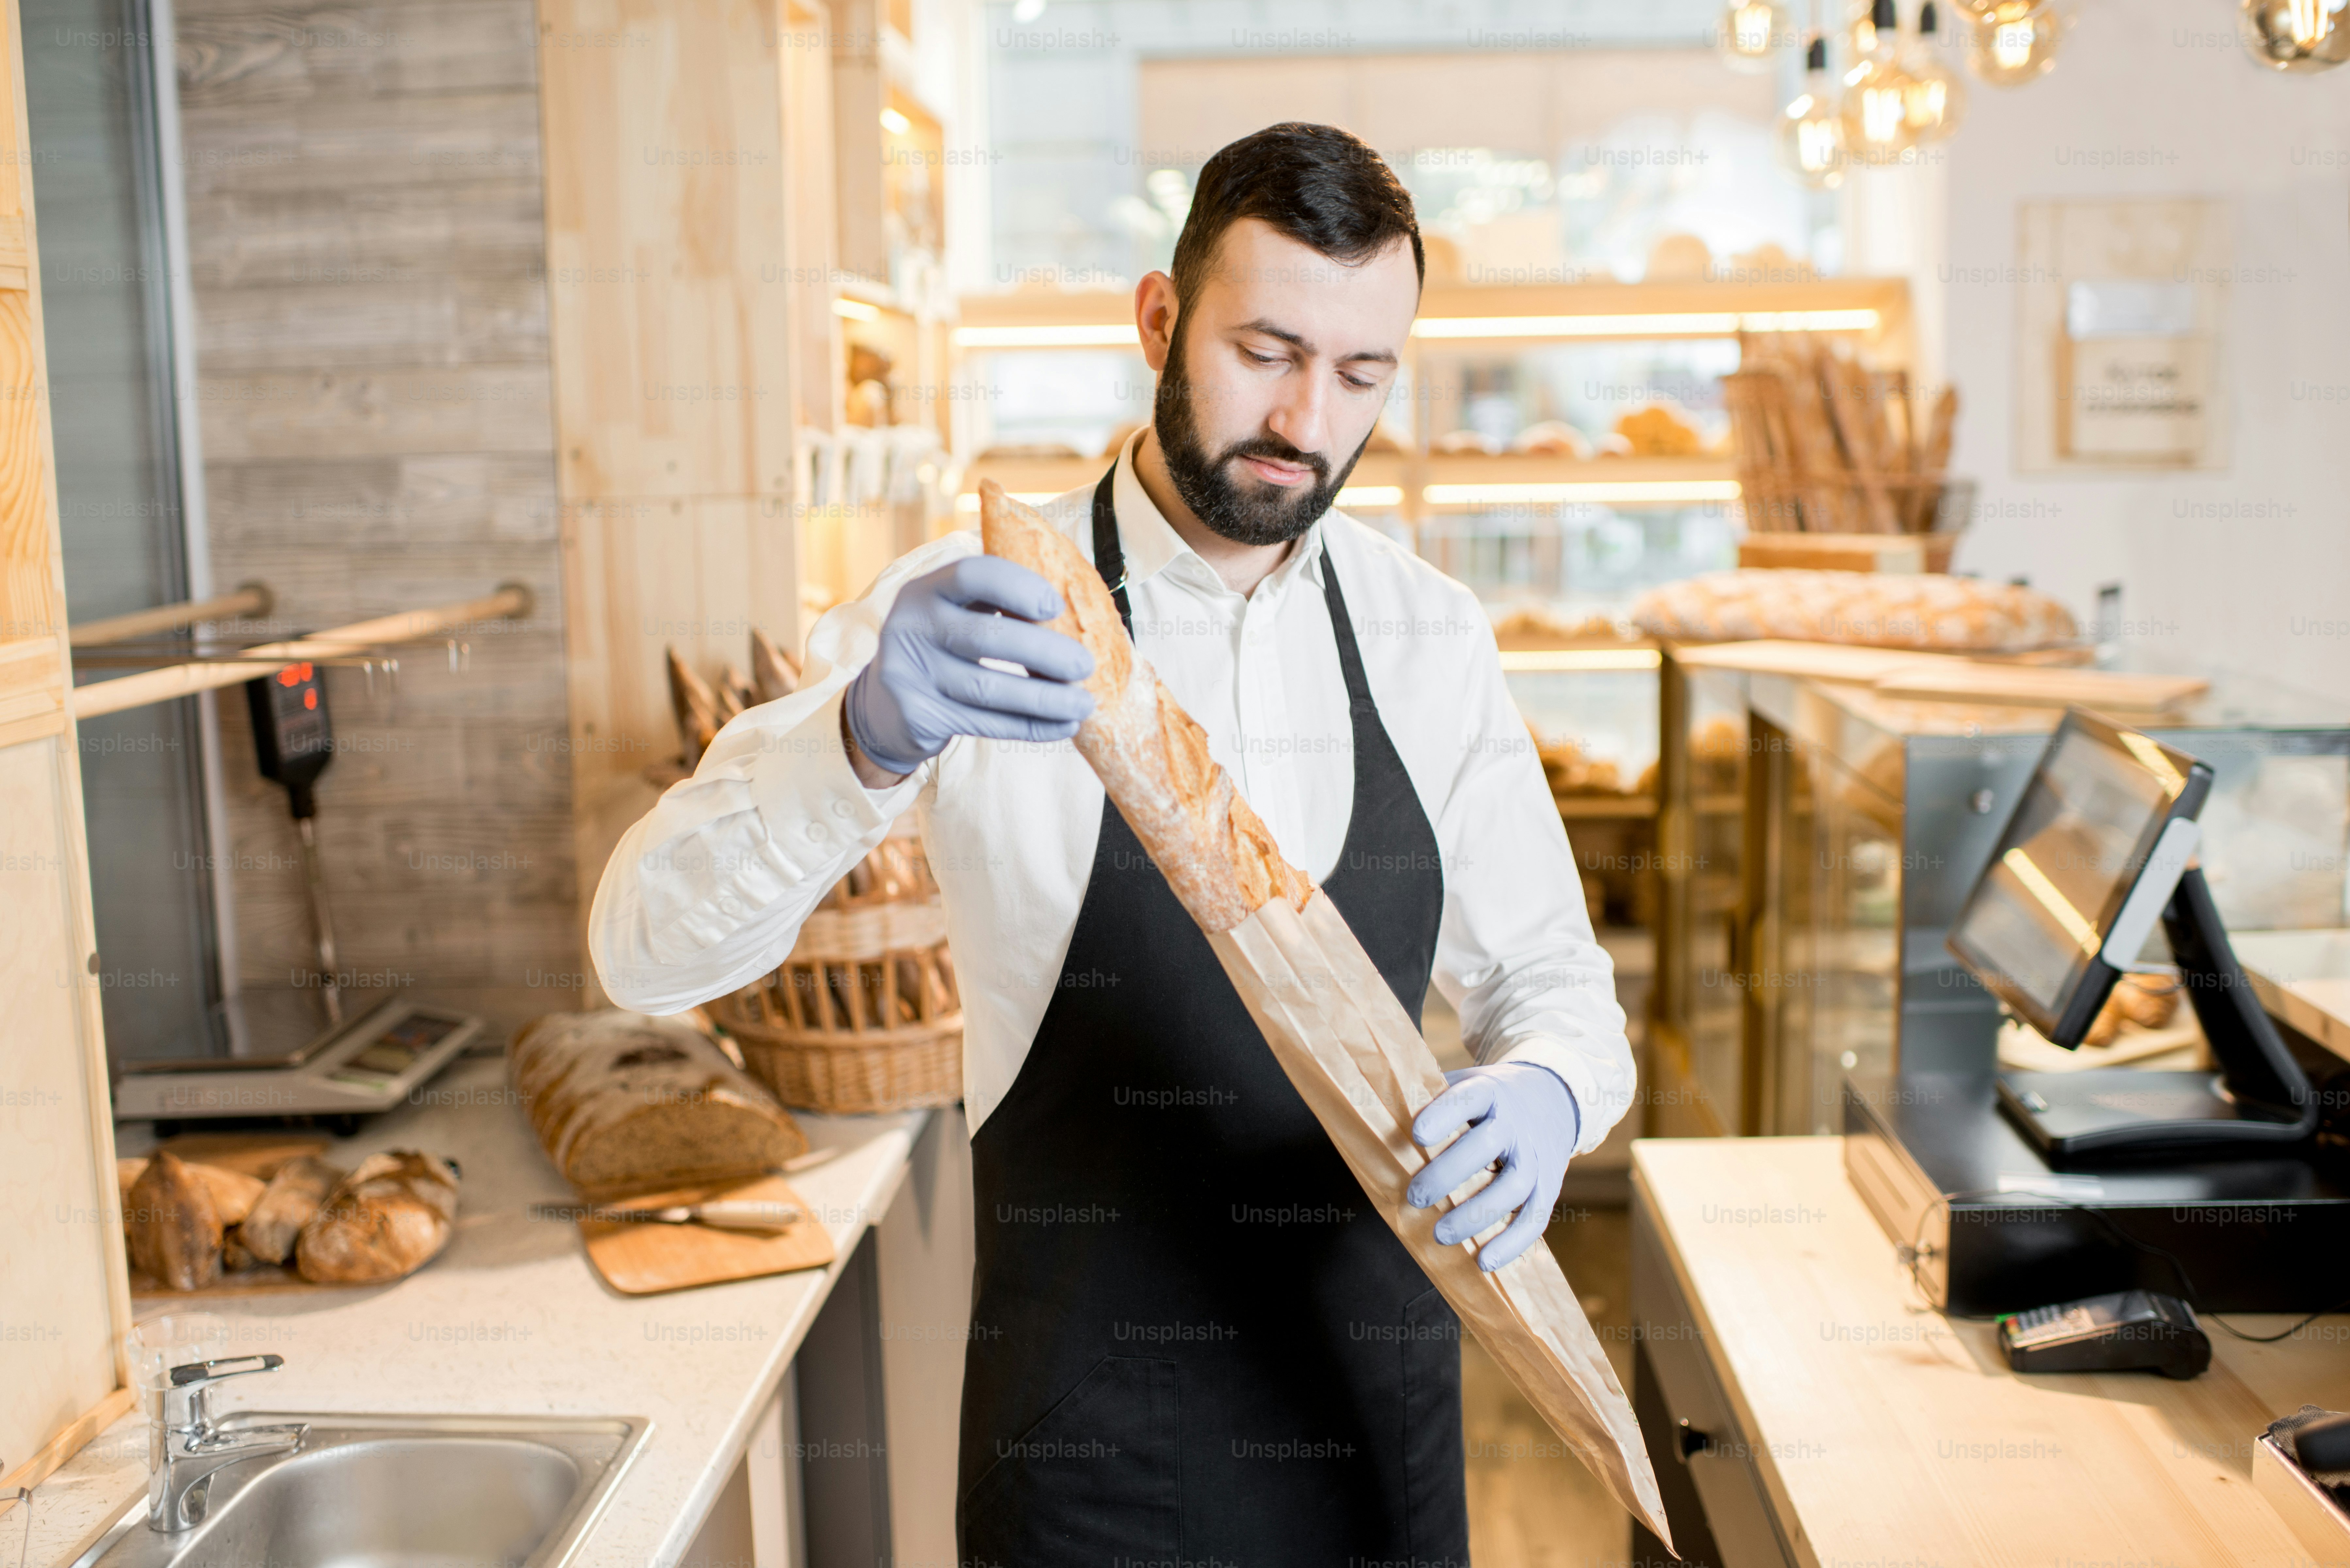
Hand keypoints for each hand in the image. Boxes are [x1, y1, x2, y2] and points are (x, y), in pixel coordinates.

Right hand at [843, 556, 1095, 776]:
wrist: (884, 704)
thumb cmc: (942, 647)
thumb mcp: (955, 612)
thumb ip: (997, 603)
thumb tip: (1075, 614)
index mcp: (926, 589)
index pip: (972, 575)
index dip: (1018, 587)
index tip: (1056, 606)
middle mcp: (911, 626)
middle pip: (986, 637)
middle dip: (1045, 652)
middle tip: (1085, 665)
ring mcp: (910, 673)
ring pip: (988, 689)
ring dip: (1045, 699)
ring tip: (1085, 704)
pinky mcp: (919, 715)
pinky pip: (985, 723)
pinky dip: (1030, 726)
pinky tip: (1063, 726)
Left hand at [1406, 1063, 1579, 1271]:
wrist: (1551, 1100)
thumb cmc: (1487, 1101)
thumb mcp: (1465, 1084)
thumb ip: (1428, 1096)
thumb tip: (1374, 1114)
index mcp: (1489, 1092)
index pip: (1469, 1098)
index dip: (1445, 1115)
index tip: (1417, 1135)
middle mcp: (1515, 1123)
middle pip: (1486, 1146)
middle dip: (1448, 1173)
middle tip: (1415, 1197)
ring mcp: (1535, 1156)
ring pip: (1513, 1187)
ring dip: (1476, 1215)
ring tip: (1440, 1235)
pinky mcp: (1550, 1187)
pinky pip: (1535, 1217)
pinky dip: (1512, 1243)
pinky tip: (1484, 1261)